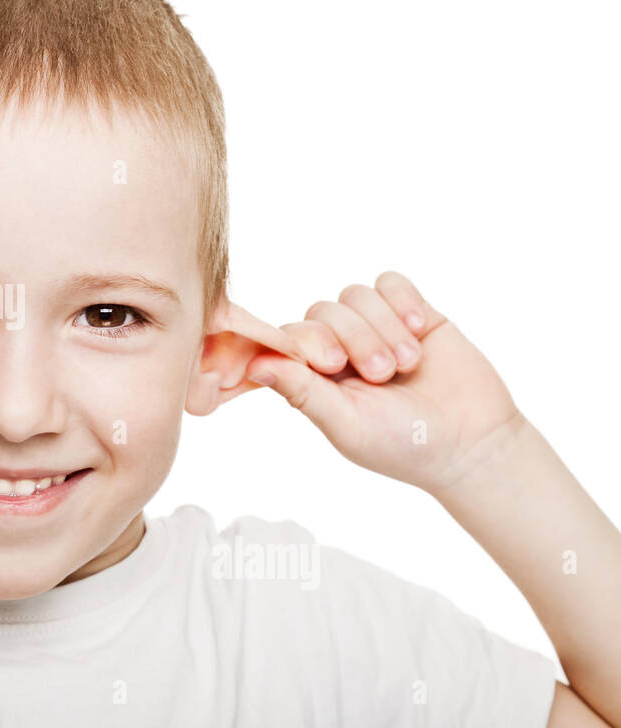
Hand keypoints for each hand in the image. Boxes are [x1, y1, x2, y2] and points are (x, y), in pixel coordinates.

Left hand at [241, 271, 522, 493]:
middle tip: (383, 375)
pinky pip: (390, 282)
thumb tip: (253, 365)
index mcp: (314, 378)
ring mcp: (376, 328)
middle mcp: (340, 348)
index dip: (307, 342)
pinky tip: (420, 329)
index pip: (289, 337)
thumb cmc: (404, 445)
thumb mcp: (346, 424)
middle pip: (323, 311)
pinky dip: (402, 301)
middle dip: (354, 339)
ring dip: (383, 327)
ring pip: (355, 295)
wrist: (475, 443)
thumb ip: (301, 391)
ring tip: (409, 364)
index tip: (333, 365)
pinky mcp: (413, 313)